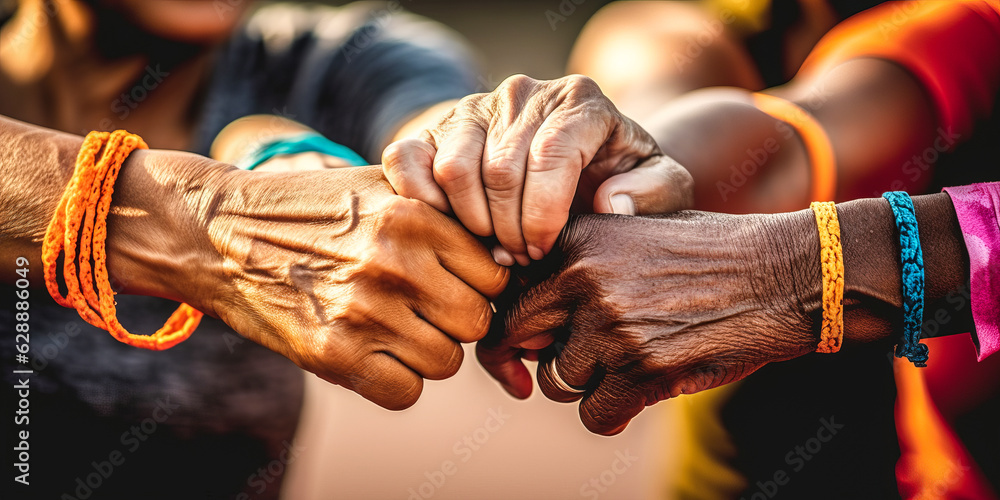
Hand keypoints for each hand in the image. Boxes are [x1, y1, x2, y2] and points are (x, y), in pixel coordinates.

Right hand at [144, 162, 507, 409]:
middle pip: (476, 321)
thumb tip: (507, 248)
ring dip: (427, 350)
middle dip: (457, 318)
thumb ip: (443, 206)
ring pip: (446, 360)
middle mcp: (394, 263)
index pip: (494, 274)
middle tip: (425, 307)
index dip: (478, 281)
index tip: (453, 281)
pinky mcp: (333, 356)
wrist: (220, 233)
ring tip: (395, 326)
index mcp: (413, 216)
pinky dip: (397, 381)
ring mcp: (363, 312)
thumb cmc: (312, 208)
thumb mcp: (379, 183)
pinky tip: (376, 353)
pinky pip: (405, 392)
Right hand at [382, 74, 693, 265]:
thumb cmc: (621, 182)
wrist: (580, 167)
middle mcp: (526, 93)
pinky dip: (423, 202)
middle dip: (510, 230)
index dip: (544, 214)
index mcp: (580, 101)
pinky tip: (453, 231)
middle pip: (501, 169)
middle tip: (522, 262)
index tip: (545, 252)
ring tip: (496, 251)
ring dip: (472, 224)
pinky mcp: (438, 126)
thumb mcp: (660, 188)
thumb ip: (655, 192)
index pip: (551, 154)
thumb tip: (612, 203)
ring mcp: (477, 106)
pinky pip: (409, 158)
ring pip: (455, 167)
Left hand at [477, 211, 820, 433]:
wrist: (780, 274)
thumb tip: (518, 328)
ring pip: (559, 382)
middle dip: (530, 363)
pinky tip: (639, 396)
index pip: (507, 298)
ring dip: (589, 385)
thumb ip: (572, 267)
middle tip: (548, 377)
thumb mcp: (630, 234)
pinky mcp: (643, 368)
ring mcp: (612, 324)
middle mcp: (583, 278)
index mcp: (574, 241)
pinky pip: (594, 416)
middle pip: (516, 340)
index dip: (505, 334)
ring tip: (631, 363)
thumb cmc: (704, 256)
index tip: (519, 357)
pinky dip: (613, 415)